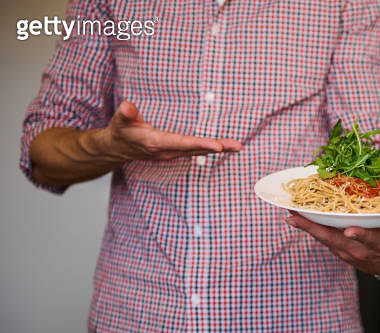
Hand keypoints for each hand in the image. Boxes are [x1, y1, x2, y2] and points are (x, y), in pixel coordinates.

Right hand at [89, 101, 241, 163]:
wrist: (117, 149)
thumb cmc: (120, 132)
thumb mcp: (119, 121)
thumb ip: (126, 114)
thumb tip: (127, 107)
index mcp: (155, 143)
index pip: (182, 143)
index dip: (200, 143)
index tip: (217, 146)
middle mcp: (167, 151)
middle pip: (196, 149)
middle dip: (217, 147)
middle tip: (237, 146)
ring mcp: (173, 153)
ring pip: (199, 151)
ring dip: (219, 148)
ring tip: (237, 146)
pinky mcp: (175, 151)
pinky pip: (196, 149)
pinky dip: (211, 148)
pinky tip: (225, 146)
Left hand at [285, 210, 379, 276]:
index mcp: (379, 243)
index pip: (370, 240)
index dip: (360, 236)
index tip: (350, 230)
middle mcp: (360, 250)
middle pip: (335, 240)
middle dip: (314, 229)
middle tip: (294, 217)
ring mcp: (346, 252)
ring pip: (325, 240)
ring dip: (307, 228)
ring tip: (291, 214)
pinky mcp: (338, 250)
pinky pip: (322, 239)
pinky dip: (310, 229)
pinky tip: (297, 218)